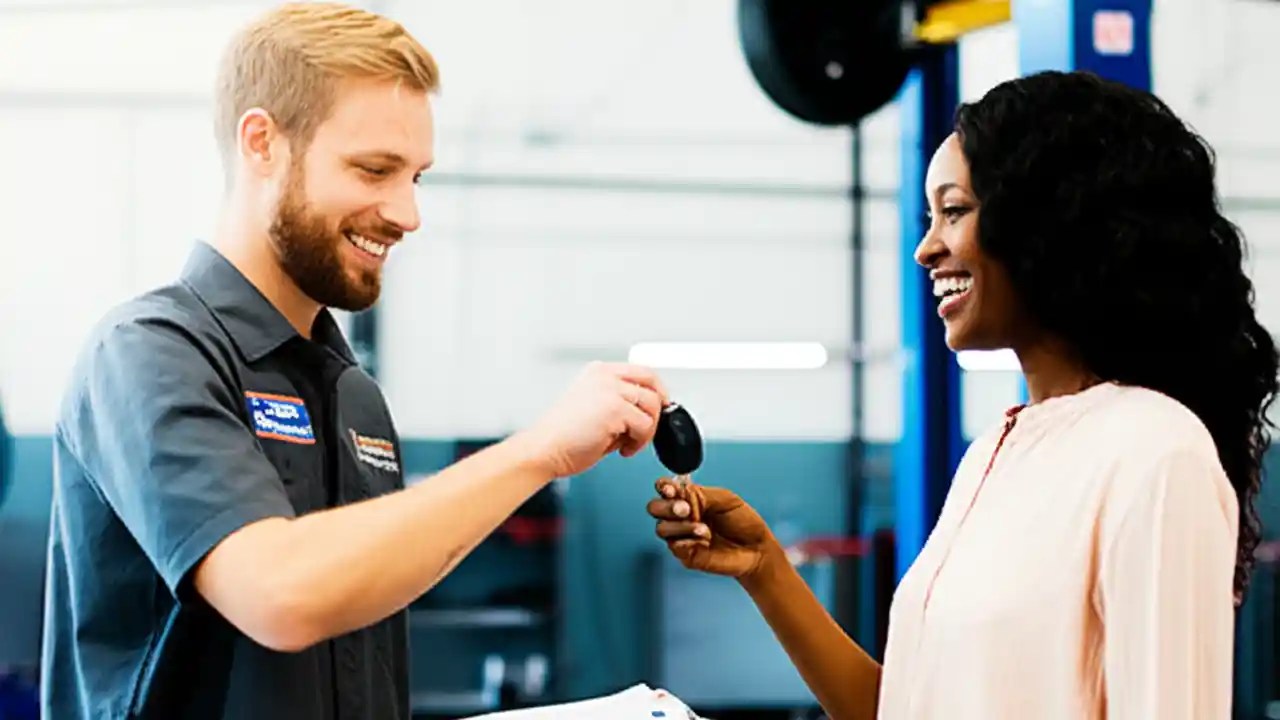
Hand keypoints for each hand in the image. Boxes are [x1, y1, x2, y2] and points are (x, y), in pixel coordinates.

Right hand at [521, 362, 668, 477]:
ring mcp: (611, 390)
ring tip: (628, 443)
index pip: (640, 371)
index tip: (658, 406)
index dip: (655, 389)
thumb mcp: (594, 407)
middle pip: (651, 382)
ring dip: (646, 430)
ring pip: (652, 406)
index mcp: (598, 372)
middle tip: (652, 426)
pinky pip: (645, 426)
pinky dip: (639, 442)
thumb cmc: (563, 437)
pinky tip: (622, 449)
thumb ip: (620, 402)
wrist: (544, 450)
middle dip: (658, 407)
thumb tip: (648, 411)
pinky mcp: (615, 409)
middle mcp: (605, 376)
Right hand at [647, 478, 783, 580]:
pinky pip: (675, 546)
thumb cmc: (743, 523)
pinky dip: (687, 541)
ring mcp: (682, 536)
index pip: (665, 489)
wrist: (756, 547)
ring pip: (661, 528)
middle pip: (655, 508)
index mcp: (690, 499)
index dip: (663, 487)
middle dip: (666, 506)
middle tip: (686, 509)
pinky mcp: (687, 554)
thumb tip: (681, 489)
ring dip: (681, 526)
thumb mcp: (724, 499)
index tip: (670, 488)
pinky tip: (704, 540)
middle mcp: (682, 517)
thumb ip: (701, 493)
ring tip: (704, 528)